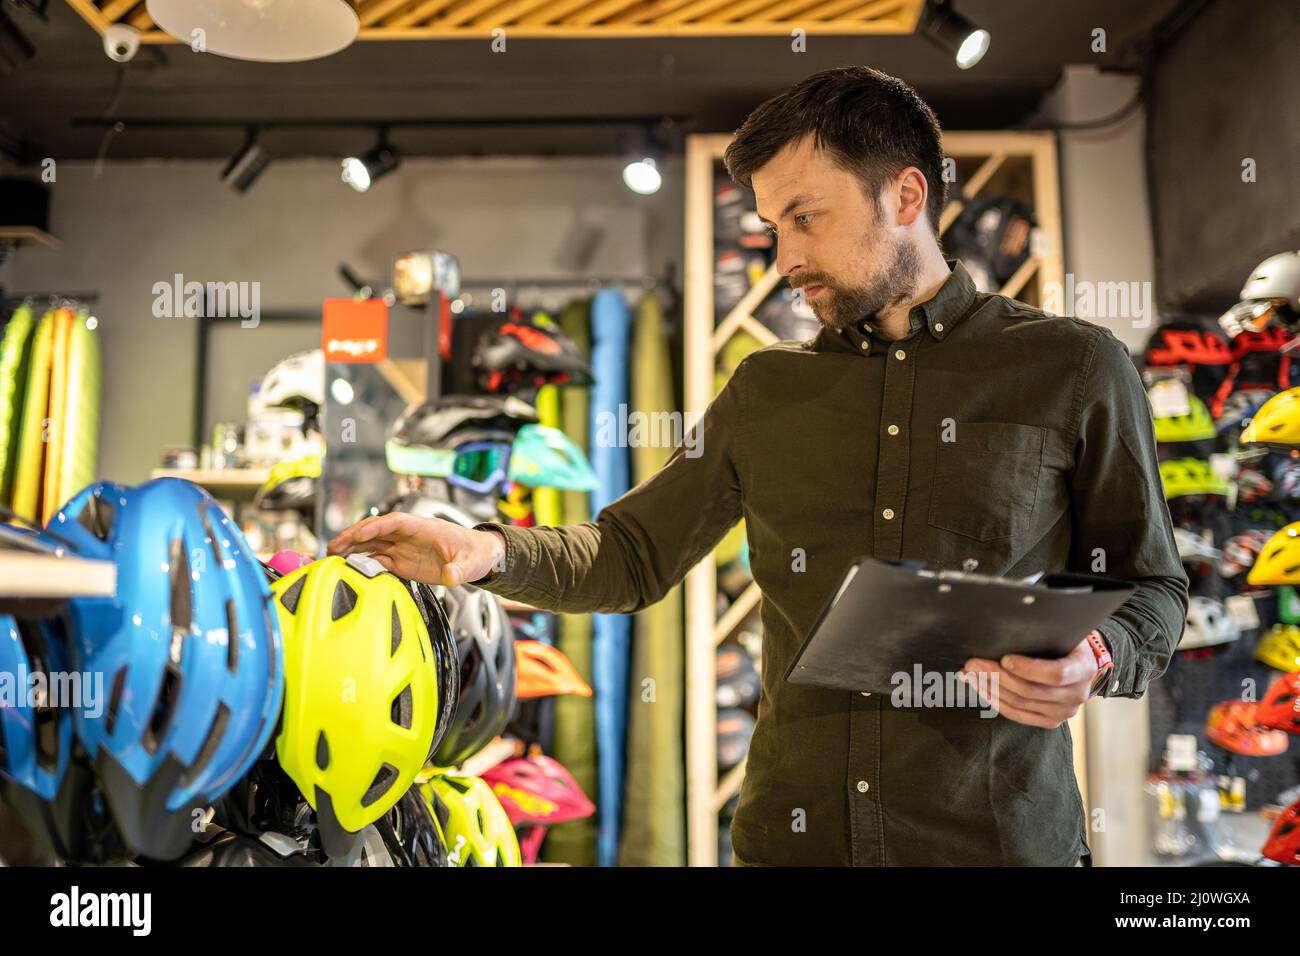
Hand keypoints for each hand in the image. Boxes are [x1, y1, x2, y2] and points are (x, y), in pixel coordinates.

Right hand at [327, 512, 505, 587]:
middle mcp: (409, 536)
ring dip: (353, 550)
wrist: (480, 557)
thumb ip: (460, 570)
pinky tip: (348, 569)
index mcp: (425, 528)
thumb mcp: (471, 563)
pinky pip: (378, 560)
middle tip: (332, 547)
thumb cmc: (476, 553)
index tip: (358, 533)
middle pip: (376, 531)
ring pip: (373, 545)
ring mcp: (404, 548)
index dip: (376, 526)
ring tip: (331, 558)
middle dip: (354, 537)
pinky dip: (363, 563)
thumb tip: (451, 576)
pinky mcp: (402, 562)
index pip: (396, 522)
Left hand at [961, 635, 1098, 728]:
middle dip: (996, 675)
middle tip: (973, 662)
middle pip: (1030, 690)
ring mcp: (1063, 712)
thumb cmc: (1065, 643)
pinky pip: (1017, 714)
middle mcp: (1077, 694)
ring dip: (989, 687)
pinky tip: (980, 687)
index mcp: (1083, 668)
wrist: (1079, 665)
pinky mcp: (1050, 721)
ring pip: (1019, 703)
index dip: (1028, 668)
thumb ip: (1044, 631)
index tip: (1004, 658)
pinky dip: (995, 700)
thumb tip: (1009, 619)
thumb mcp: (1063, 632)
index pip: (1056, 674)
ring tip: (970, 673)